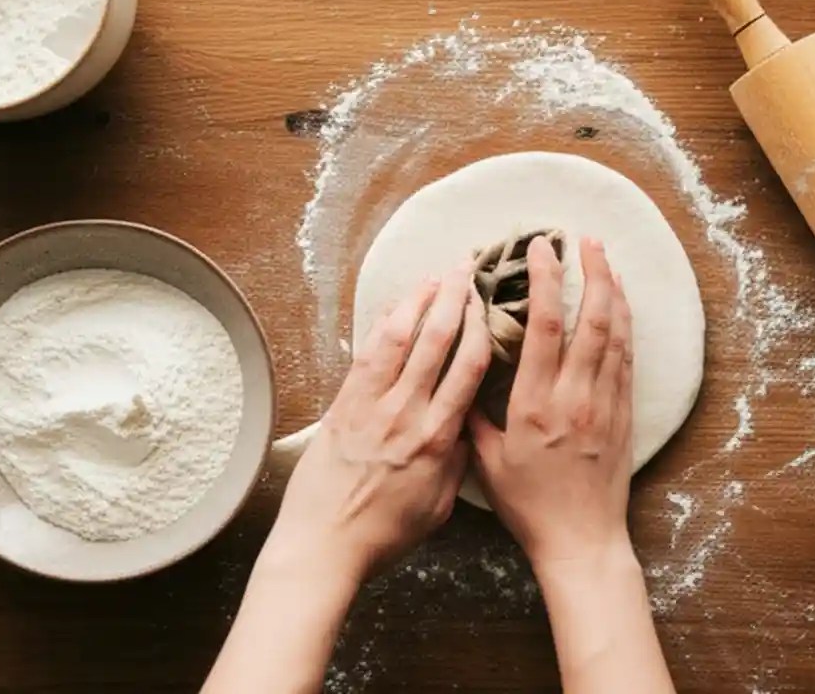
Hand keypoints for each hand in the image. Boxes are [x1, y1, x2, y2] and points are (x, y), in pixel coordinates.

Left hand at [263, 258, 492, 584]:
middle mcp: (406, 415)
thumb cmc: (383, 535)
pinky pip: (365, 356)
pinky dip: (382, 326)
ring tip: (433, 277)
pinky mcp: (341, 407)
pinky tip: (394, 307)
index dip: (482, 328)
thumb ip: (457, 464)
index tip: (491, 304)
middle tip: (466, 269)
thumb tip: (467, 431)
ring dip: (417, 301)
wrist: (324, 546)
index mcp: (438, 440)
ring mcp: (370, 407)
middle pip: (436, 342)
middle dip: (453, 299)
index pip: (469, 369)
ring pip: (398, 339)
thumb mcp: (439, 506)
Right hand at [469, 236, 634, 569]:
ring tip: (605, 259)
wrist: (580, 541)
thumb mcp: (487, 462)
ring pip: (615, 333)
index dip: (545, 279)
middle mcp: (574, 396)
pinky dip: (625, 325)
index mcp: (534, 403)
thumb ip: (473, 415)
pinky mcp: (623, 415)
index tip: (540, 249)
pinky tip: (620, 306)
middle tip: (583, 239)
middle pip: (590, 318)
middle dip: (589, 271)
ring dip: (612, 290)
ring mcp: (604, 404)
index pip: (545, 325)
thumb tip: (460, 375)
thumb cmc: (529, 506)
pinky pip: (627, 359)